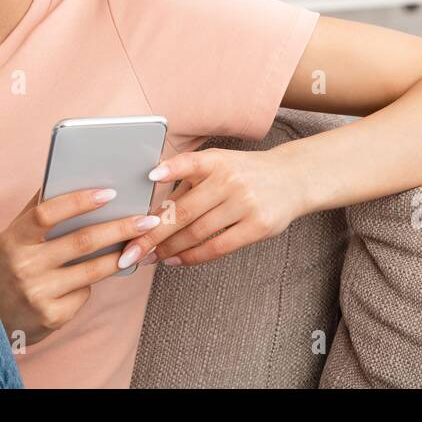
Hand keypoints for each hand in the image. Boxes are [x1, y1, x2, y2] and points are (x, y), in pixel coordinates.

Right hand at [0, 187, 160, 347]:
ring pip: (92, 270)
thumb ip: (37, 210)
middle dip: (120, 228)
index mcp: (12, 240)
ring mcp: (38, 294)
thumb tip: (66, 173)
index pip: (46, 214)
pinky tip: (100, 274)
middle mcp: (23, 267)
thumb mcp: (13, 237)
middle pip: (81, 242)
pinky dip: (95, 281)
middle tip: (148, 219)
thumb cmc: (8, 267)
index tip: (110, 192)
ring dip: (122, 254)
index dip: (78, 201)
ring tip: (143, 241)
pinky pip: (85, 294)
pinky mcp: (52, 317)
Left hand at [119, 147, 305, 268]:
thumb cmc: (245, 174)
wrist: (292, 178)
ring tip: (149, 258)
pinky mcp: (257, 226)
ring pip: (198, 233)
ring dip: (169, 249)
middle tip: (130, 251)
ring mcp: (245, 204)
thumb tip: (152, 210)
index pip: (191, 162)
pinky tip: (175, 261)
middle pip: (184, 211)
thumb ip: (189, 181)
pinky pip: (218, 247)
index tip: (150, 176)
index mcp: (217, 160)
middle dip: (153, 235)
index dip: (171, 169)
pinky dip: (193, 257)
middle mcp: (230, 180)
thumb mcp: (220, 165)